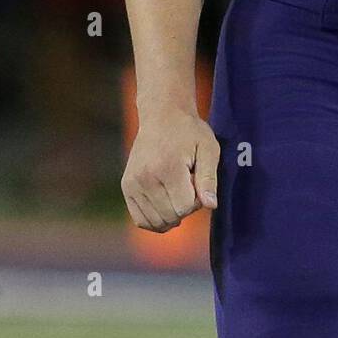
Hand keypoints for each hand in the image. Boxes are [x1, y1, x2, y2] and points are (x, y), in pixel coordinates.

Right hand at [121, 108, 220, 231]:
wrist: (161, 115)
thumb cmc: (189, 131)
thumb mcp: (209, 148)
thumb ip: (209, 178)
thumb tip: (210, 206)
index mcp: (168, 168)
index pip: (185, 208)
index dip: (197, 200)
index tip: (197, 181)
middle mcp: (146, 178)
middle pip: (171, 217)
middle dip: (185, 207)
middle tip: (187, 184)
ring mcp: (133, 184)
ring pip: (155, 222)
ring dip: (171, 215)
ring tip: (175, 191)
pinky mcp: (127, 187)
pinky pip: (140, 219)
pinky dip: (155, 220)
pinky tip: (165, 204)